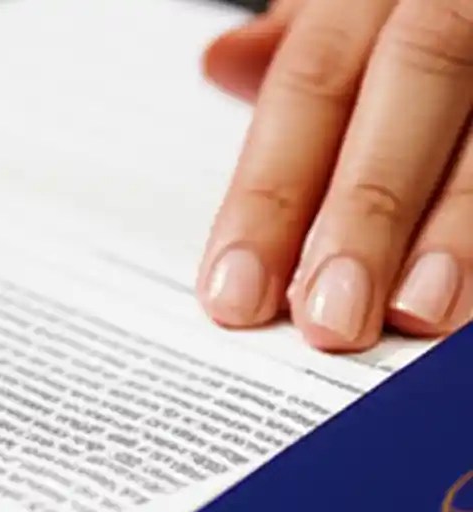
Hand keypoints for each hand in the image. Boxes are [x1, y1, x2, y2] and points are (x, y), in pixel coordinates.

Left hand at [197, 0, 472, 351]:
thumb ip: (304, 38)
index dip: (271, 190)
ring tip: (419, 310)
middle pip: (410, 90)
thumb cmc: (422, 7)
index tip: (234, 291)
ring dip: (457, 227)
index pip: (311, 82)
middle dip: (364, 212)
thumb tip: (223, 60)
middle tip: (329, 318)